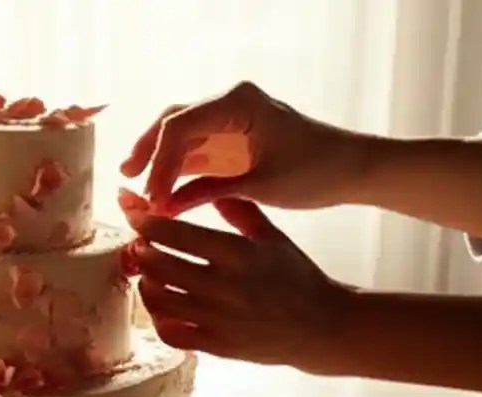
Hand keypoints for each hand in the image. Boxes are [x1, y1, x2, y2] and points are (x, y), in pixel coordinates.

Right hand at [120, 82, 369, 216]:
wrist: (354, 168)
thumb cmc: (317, 172)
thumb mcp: (260, 186)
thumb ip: (208, 192)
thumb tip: (162, 208)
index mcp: (239, 103)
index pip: (181, 126)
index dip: (160, 163)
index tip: (152, 198)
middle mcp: (230, 103)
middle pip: (173, 121)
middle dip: (148, 151)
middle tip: (127, 180)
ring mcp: (231, 119)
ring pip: (180, 133)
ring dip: (158, 159)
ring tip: (136, 187)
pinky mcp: (234, 137)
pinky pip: (195, 148)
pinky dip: (177, 167)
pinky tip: (162, 189)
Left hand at [131, 198, 352, 372]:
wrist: (322, 327)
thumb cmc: (297, 277)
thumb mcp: (272, 238)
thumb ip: (240, 211)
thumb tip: (211, 189)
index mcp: (237, 254)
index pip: (176, 234)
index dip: (147, 223)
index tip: (134, 215)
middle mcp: (223, 286)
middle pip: (159, 265)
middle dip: (141, 252)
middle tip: (139, 245)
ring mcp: (217, 319)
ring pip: (159, 299)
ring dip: (145, 282)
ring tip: (147, 274)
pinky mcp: (216, 345)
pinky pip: (171, 333)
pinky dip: (158, 318)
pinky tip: (162, 307)